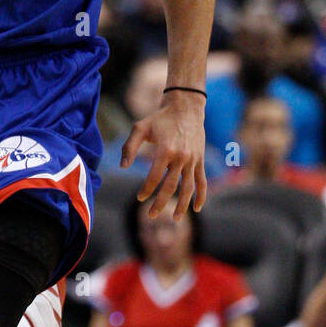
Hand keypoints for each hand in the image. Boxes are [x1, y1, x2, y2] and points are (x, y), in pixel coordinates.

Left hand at [121, 91, 206, 219]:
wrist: (186, 108)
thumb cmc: (159, 119)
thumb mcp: (140, 128)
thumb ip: (129, 147)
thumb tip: (123, 167)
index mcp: (165, 150)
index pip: (154, 177)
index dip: (146, 190)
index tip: (140, 197)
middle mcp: (181, 157)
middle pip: (170, 186)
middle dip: (160, 203)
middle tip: (151, 214)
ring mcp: (192, 160)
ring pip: (188, 188)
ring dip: (182, 205)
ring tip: (175, 219)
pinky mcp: (199, 160)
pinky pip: (202, 181)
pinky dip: (201, 195)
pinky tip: (197, 208)